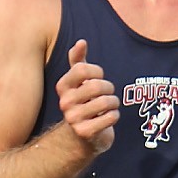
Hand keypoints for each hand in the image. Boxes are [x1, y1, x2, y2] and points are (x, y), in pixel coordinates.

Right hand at [55, 39, 117, 154]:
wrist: (81, 135)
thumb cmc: (83, 101)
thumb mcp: (79, 81)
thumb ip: (78, 60)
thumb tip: (81, 42)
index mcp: (62, 86)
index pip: (84, 69)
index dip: (98, 72)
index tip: (98, 78)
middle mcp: (64, 102)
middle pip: (97, 85)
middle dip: (109, 88)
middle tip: (108, 94)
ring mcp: (73, 118)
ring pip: (106, 102)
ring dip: (114, 102)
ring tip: (110, 106)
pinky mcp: (85, 132)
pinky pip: (110, 117)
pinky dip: (115, 116)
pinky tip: (109, 117)